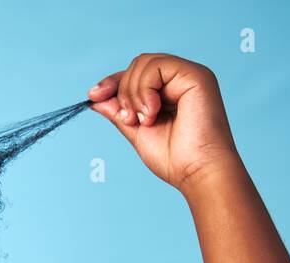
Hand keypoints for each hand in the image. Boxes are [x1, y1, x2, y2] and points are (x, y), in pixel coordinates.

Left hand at [87, 54, 242, 193]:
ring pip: (144, 63)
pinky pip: (156, 66)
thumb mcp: (137, 132)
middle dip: (122, 92)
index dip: (112, 82)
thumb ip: (119, 113)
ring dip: (133, 94)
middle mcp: (182, 78)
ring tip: (144, 121)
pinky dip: (145, 90)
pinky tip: (152, 113)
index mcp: (171, 90)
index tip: (92, 96)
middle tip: (129, 120)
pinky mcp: (196, 75)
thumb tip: (95, 99)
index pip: (136, 74)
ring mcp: (190, 74)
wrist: (197, 171)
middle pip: (137, 64)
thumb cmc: (175, 159)